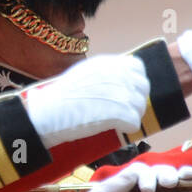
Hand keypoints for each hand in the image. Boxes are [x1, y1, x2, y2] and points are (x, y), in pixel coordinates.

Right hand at [22, 53, 148, 146]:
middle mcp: (118, 74)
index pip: (137, 67)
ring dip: (130, 115)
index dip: (134, 82)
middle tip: (120, 111)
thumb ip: (104, 73)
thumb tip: (120, 82)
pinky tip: (113, 128)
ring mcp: (122, 92)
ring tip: (113, 121)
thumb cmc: (61, 97)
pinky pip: (135, 122)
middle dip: (135, 100)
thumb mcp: (84, 73)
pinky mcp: (122, 112)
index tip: (124, 93)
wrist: (49, 112)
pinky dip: (126, 128)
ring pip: (140, 107)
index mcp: (108, 63)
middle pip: (143, 88)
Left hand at [80, 162, 191, 191]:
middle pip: (159, 172)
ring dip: (183, 177)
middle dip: (166, 174)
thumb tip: (133, 173)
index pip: (140, 171)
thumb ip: (111, 186)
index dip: (146, 175)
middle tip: (167, 184)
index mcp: (125, 186)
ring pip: (175, 183)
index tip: (146, 190)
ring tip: (188, 177)